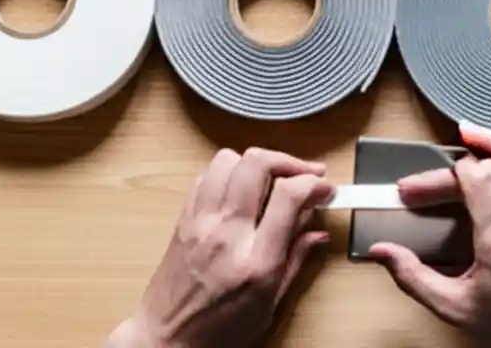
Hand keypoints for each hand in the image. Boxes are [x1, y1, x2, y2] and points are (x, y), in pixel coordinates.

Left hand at [108, 148, 333, 347]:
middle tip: (304, 174)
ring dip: (255, 162)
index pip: (287, 197)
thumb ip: (296, 261)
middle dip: (288, 160)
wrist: (166, 340)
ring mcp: (200, 222)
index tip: (325, 189)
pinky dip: (229, 173)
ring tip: (271, 179)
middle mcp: (225, 234)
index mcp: (255, 261)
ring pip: (227, 160)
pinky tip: (241, 191)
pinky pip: (205, 176)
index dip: (313, 183)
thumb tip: (318, 232)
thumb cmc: (219, 331)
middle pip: (256, 164)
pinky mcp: (183, 219)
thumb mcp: (269, 305)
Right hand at [370, 122, 490, 347]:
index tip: (417, 190)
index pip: (476, 181)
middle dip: (451, 171)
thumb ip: (414, 278)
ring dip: (489, 144)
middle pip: (489, 170)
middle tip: (423, 187)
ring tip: (464, 132)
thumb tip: (381, 251)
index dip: (443, 176)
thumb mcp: (454, 309)